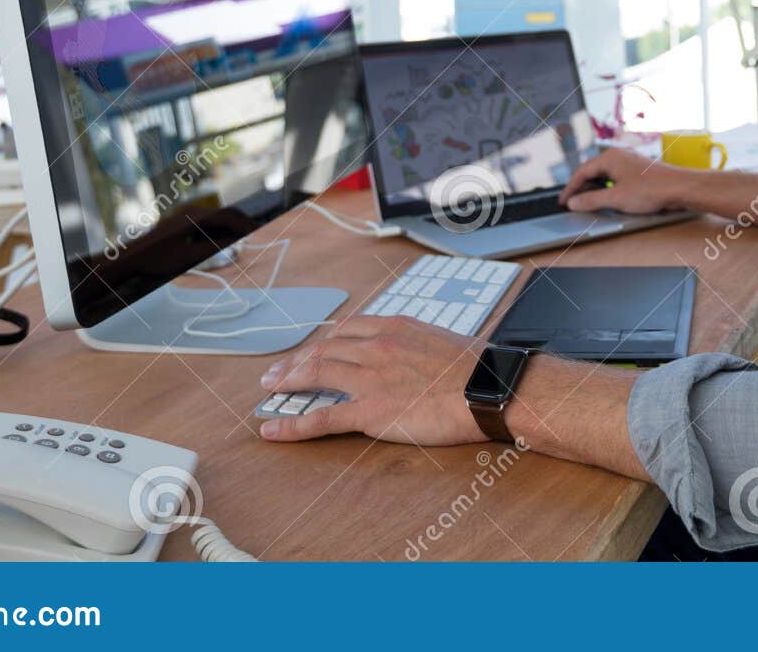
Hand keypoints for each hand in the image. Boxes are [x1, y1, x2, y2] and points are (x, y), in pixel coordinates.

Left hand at [257, 315, 486, 444]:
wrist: (488, 388)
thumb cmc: (476, 369)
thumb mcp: (441, 340)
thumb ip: (416, 343)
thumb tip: (413, 352)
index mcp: (395, 327)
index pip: (346, 329)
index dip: (323, 341)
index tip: (312, 349)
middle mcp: (377, 346)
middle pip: (324, 349)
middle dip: (295, 360)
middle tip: (276, 371)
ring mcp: (371, 378)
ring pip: (315, 373)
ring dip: (286, 381)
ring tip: (269, 389)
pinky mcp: (370, 410)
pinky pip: (321, 416)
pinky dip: (292, 424)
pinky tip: (273, 430)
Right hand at [557, 147, 684, 214]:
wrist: (679, 188)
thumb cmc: (651, 190)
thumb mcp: (616, 198)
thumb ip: (591, 200)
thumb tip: (573, 202)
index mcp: (609, 158)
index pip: (582, 171)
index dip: (570, 188)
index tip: (563, 201)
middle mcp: (618, 155)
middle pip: (592, 171)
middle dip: (581, 187)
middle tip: (573, 202)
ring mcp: (629, 161)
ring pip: (604, 174)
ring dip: (594, 187)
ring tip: (588, 201)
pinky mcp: (638, 169)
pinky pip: (616, 176)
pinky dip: (607, 186)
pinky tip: (609, 197)